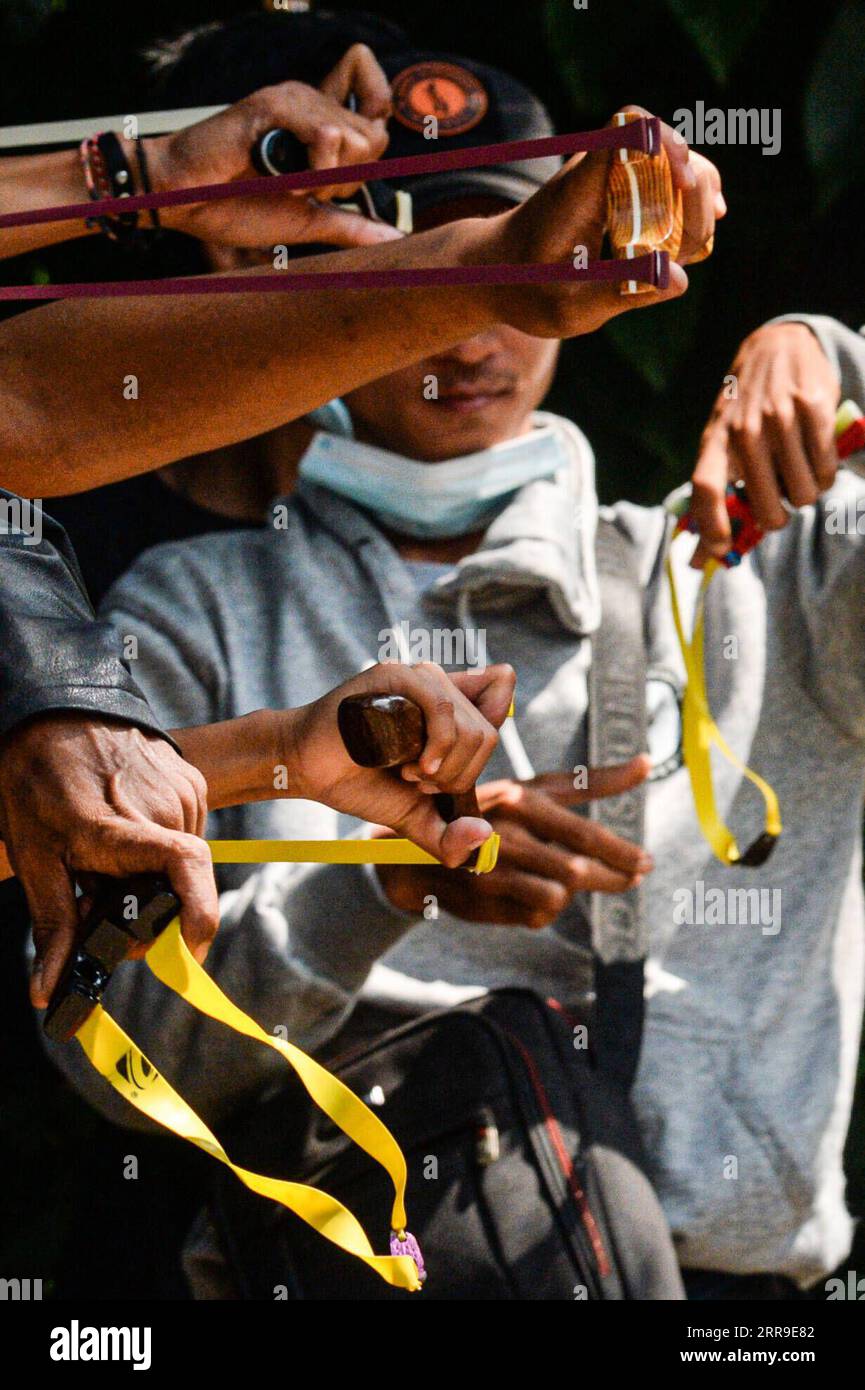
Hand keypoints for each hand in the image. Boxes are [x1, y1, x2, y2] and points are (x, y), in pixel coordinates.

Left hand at [0, 713, 217, 1008]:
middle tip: (100, 905)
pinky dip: (161, 850)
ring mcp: (180, 790)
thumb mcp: (32, 856)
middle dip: (148, 913)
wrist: (55, 707)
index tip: (188, 954)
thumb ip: (53, 925)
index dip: (198, 917)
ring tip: (107, 860)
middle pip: (180, 886)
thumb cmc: (35, 779)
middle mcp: (159, 808)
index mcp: (116, 827)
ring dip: (153, 879)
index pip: (183, 868)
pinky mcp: (191, 780)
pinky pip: (187, 834)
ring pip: (183, 863)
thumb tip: (47, 994)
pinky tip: (126, 834)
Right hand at [144, 44, 400, 248]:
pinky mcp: (275, 105)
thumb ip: (349, 225)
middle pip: (375, 138)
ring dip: (323, 178)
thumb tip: (394, 237)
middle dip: (345, 179)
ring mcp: (294, 99)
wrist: (186, 202)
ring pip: (355, 141)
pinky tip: (276, 175)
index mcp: (319, 121)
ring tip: (282, 180)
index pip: (378, 101)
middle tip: (301, 187)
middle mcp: (311, 100)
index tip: (346, 166)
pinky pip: (327, 137)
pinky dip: (310, 170)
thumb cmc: (234, 207)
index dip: (380, 125)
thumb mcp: (305, 221)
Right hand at [282, 661, 515, 867]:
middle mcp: (439, 687)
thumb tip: (483, 836)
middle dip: (458, 776)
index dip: (487, 735)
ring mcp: (419, 679)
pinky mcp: (396, 675)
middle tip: (418, 781)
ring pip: (470, 727)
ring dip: (442, 768)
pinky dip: (435, 747)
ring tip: (406, 772)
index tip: (448, 770)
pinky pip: (441, 707)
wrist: (311, 771)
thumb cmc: (362, 784)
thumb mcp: (416, 818)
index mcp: (452, 709)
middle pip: (488, 733)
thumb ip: (449, 837)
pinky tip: (407, 764)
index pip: (500, 693)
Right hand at [376, 757, 652, 927]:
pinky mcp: (485, 897)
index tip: (649, 862)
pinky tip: (531, 891)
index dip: (619, 850)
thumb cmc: (495, 813)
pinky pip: (540, 913)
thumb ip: (587, 782)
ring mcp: (493, 867)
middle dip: (616, 875)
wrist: (422, 847)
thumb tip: (647, 763)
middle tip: (638, 874)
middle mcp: (506, 830)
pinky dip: (546, 907)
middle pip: (577, 867)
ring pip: (561, 893)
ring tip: (572, 879)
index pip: (582, 831)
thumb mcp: (533, 789)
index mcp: (521, 797)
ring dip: (573, 891)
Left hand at [493, 107, 723, 337]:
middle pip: (666, 147)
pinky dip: (687, 205)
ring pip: (671, 165)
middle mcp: (598, 171)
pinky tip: (702, 233)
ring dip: (695, 200)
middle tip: (694, 247)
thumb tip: (679, 278)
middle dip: (696, 190)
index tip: (685, 182)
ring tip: (694, 249)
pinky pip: (664, 184)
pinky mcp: (616, 195)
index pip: (628, 126)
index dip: (666, 142)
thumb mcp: (568, 306)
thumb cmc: (525, 289)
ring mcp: (610, 180)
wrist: (495, 273)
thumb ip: (621, 291)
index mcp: (581, 186)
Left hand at [689, 322, 840, 564]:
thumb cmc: (746, 409)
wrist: (776, 347)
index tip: (722, 552)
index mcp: (715, 441)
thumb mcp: (722, 442)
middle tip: (780, 504)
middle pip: (765, 505)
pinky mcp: (813, 407)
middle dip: (777, 517)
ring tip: (799, 473)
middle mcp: (744, 430)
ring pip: (803, 493)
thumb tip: (702, 562)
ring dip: (806, 494)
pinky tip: (817, 459)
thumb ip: (715, 497)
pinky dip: (825, 474)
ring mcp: (780, 417)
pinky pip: (826, 467)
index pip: (705, 490)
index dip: (711, 528)